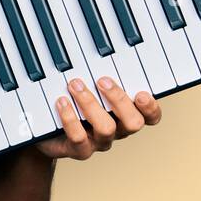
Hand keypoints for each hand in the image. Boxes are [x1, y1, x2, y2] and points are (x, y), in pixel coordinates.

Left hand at [33, 76, 161, 159]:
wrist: (49, 132)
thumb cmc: (74, 105)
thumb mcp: (90, 89)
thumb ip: (102, 77)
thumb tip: (104, 51)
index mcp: (125, 115)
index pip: (150, 116)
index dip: (151, 108)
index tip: (142, 93)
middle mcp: (117, 130)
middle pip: (133, 123)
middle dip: (119, 100)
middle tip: (102, 80)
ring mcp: (99, 142)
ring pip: (106, 128)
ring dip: (91, 103)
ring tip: (75, 85)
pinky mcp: (79, 150)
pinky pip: (79, 137)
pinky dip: (70, 118)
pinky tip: (62, 102)